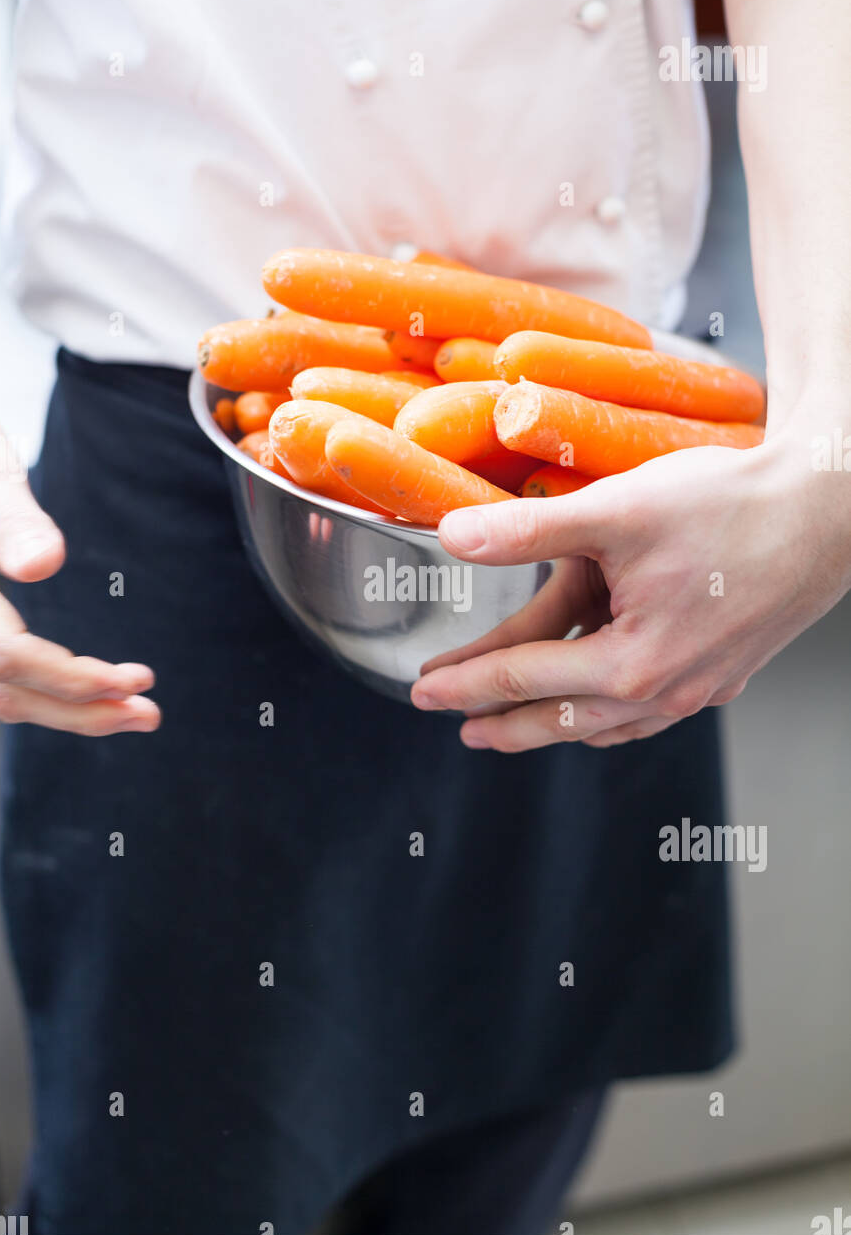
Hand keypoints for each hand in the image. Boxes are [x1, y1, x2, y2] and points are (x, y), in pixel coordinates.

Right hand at [0, 419, 159, 734]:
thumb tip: (44, 565)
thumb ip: (9, 517)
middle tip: (149, 714)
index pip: (5, 656)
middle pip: (2, 690)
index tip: (134, 679)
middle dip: (80, 711)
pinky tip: (92, 692)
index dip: (70, 678)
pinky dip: (47, 692)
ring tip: (133, 712)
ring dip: (68, 711)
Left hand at [411, 431, 850, 750]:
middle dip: (503, 723)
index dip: (467, 683)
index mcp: (631, 662)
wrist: (828, 508)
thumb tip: (452, 537)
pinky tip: (599, 708)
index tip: (425, 692)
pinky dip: (608, 716)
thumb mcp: (616, 510)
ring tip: (518, 728)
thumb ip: (527, 530)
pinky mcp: (724, 674)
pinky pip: (648, 713)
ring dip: (555, 725)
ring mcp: (700, 690)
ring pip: (607, 724)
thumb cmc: (730, 506)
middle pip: (562, 718)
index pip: (523, 678)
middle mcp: (666, 691)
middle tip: (459, 728)